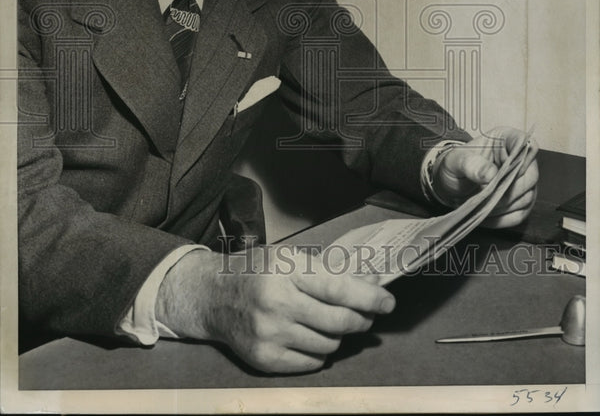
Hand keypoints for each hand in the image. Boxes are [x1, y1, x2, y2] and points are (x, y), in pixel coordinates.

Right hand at [155, 245, 394, 372]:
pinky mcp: (265, 358)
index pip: (339, 288)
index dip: (369, 297)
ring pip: (329, 344)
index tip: (388, 302)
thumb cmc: (256, 272)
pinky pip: (311, 362)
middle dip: (361, 320)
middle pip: (338, 321)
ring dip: (339, 336)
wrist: (213, 296)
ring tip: (333, 324)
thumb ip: (325, 271)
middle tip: (366, 317)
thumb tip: (368, 284)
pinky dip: (321, 352)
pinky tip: (313, 338)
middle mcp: (277, 302)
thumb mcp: (287, 258)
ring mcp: (270, 333)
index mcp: (286, 270)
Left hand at [432, 126, 538, 227]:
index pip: (526, 144)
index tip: (501, 174)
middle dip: (507, 190)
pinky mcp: (521, 201)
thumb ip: (471, 164)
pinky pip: (520, 214)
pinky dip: (503, 218)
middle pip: (530, 176)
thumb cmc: (455, 165)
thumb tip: (490, 174)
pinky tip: (486, 215)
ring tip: (481, 206)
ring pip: (526, 197)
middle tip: (485, 196)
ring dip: (503, 206)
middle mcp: (519, 159)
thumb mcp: (455, 161)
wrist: (451, 183)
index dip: (520, 160)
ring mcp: (523, 181)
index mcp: (505, 140)